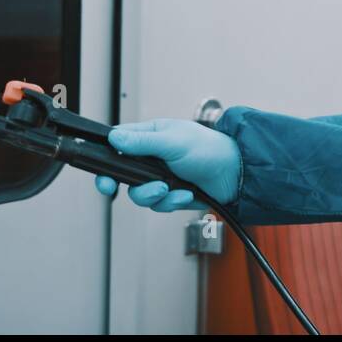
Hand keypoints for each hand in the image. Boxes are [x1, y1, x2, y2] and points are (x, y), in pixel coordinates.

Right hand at [93, 119, 240, 210]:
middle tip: (131, 188)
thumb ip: (142, 142)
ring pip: (139, 194)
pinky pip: (158, 204)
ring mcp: (161, 177)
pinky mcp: (171, 194)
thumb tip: (114, 138)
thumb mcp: (173, 141)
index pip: (116, 146)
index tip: (104, 176)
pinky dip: (171, 201)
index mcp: (150, 136)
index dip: (106, 161)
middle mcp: (152, 158)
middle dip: (130, 185)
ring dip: (154, 194)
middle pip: (123, 176)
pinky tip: (185, 194)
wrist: (237, 173)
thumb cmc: (210, 148)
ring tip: (170, 188)